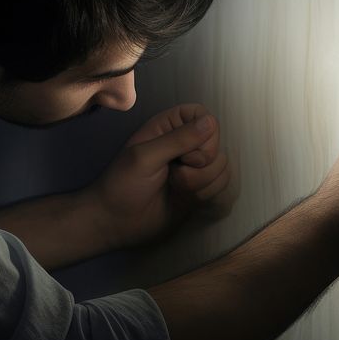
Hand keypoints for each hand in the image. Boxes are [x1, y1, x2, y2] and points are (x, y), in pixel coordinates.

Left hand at [85, 103, 231, 248]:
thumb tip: (211, 122)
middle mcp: (185, 144)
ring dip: (200, 182)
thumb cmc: (122, 185)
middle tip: (173, 173)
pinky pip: (222, 184)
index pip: (204, 116)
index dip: (203, 135)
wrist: (116, 223)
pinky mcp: (201, 188)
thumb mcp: (145, 157)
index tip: (185, 152)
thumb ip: (178, 139)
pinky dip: (206, 193)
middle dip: (200, 164)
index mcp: (169, 127)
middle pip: (217, 144)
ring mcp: (195, 168)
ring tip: (175, 187)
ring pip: (222, 166)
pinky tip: (184, 197)